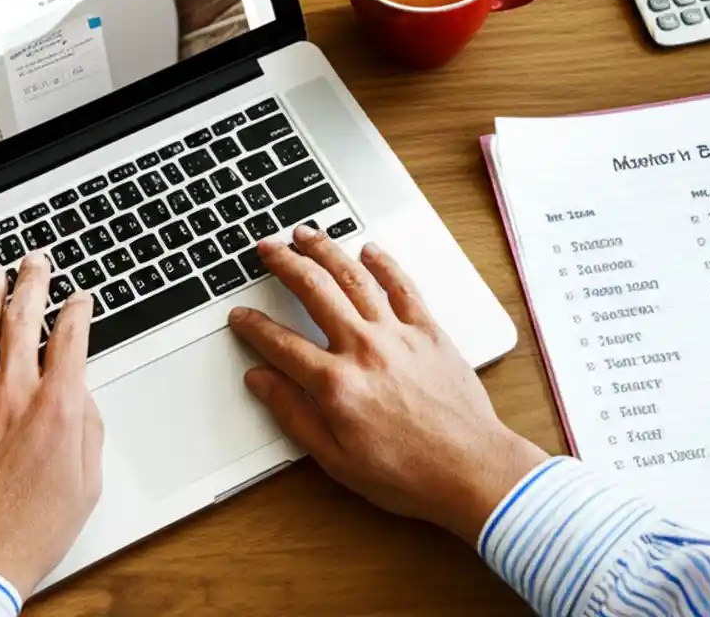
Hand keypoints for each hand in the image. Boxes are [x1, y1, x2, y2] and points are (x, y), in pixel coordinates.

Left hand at [0, 253, 103, 597]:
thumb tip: (77, 391)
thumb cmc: (30, 530)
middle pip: (22, 319)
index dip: (77, 310)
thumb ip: (87, 427)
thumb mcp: (86, 481)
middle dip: (32, 283)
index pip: (70, 338)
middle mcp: (11, 395)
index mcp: (55, 409)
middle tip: (36, 263)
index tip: (79, 299)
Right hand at [228, 226, 547, 544]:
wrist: (470, 470)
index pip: (280, 344)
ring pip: (354, 277)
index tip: (239, 316)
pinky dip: (385, 263)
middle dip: (284, 264)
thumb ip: (293, 414)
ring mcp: (399, 335)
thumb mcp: (335, 459)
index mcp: (336, 385)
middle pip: (314, 291)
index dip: (253, 327)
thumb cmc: (407, 474)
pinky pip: (403, 286)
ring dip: (326, 250)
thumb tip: (261, 381)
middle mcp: (364, 349)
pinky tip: (369, 249)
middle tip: (266, 248)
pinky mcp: (430, 332)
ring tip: (305, 234)